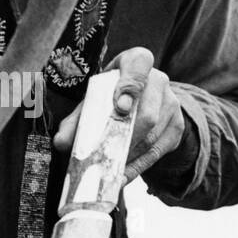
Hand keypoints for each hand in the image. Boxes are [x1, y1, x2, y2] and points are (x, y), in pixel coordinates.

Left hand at [52, 47, 184, 182]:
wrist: (140, 98)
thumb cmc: (109, 95)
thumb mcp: (92, 99)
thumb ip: (76, 118)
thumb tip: (61, 142)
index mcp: (136, 62)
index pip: (139, 65)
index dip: (130, 85)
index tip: (119, 106)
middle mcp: (158, 80)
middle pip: (146, 114)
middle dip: (124, 138)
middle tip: (104, 154)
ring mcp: (171, 104)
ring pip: (152, 136)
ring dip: (128, 156)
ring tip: (107, 169)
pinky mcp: (176, 126)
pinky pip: (157, 151)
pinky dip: (137, 166)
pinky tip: (121, 174)